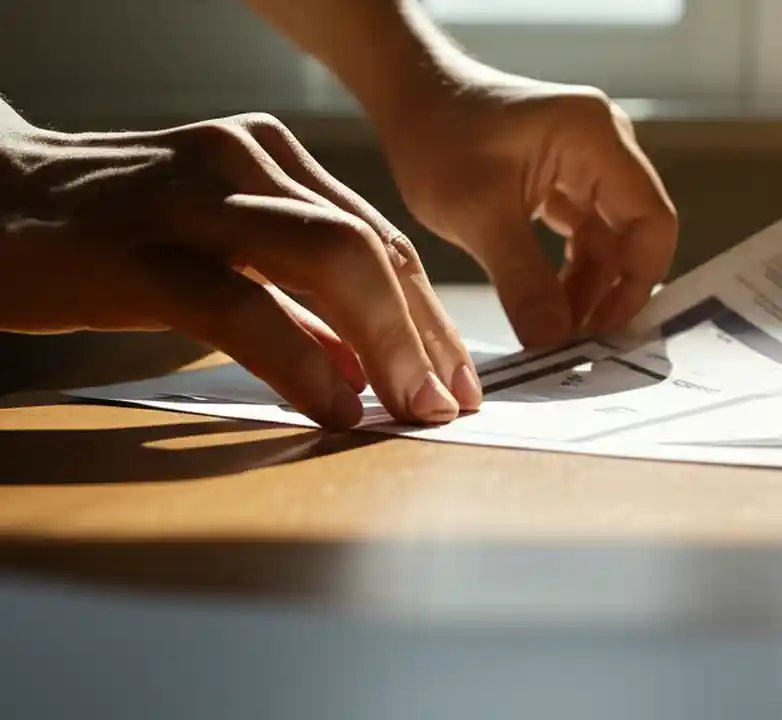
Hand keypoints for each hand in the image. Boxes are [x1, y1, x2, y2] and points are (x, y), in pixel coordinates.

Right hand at [0, 113, 480, 428]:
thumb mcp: (216, 251)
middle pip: (369, 248)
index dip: (428, 315)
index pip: (377, 238)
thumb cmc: (108, 235)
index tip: (457, 377)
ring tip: (413, 408)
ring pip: (328, 260)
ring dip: (386, 344)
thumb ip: (291, 299)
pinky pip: (242, 304)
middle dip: (423, 333)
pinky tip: (332, 405)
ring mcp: (191, 198)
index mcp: (269, 158)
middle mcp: (243, 162)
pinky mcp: (136, 250)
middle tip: (450, 404)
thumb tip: (364, 366)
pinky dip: (300, 360)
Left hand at [376, 77, 677, 346]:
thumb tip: (552, 341)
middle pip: (634, 234)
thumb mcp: (477, 214)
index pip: (652, 220)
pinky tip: (546, 305)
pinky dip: (567, 273)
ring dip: (586, 288)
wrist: (407, 96)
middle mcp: (605, 146)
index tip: (605, 328)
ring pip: (607, 241)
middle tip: (577, 342)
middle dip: (609, 291)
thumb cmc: (437, 136)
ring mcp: (587, 162)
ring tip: (555, 331)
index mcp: (597, 138)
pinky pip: (582, 235)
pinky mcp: (565, 178)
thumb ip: (521, 279)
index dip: (638, 281)